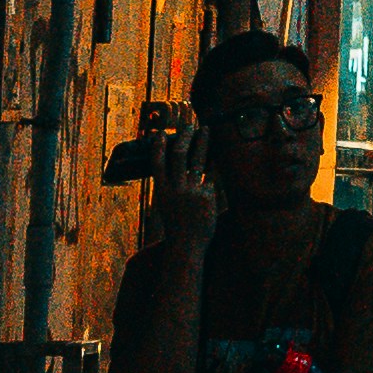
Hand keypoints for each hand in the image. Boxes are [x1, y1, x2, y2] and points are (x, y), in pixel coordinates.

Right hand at [138, 116, 218, 252]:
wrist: (187, 247)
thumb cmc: (177, 226)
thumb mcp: (168, 205)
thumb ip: (173, 187)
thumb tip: (183, 164)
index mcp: (162, 193)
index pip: (158, 164)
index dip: (158, 147)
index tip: (161, 133)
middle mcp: (176, 190)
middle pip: (179, 156)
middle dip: (184, 137)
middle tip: (189, 126)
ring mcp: (192, 191)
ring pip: (198, 160)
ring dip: (202, 142)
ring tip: (206, 129)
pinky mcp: (207, 194)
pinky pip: (211, 177)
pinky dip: (212, 174)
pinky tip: (215, 170)